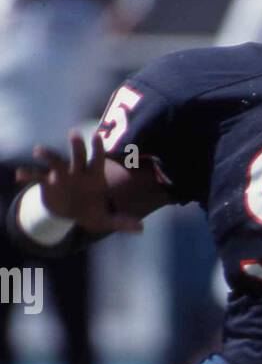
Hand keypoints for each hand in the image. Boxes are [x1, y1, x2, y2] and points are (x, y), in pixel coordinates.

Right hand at [18, 132, 142, 234]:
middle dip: (76, 146)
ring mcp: (61, 175)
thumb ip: (121, 222)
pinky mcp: (47, 182)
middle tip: (74, 134)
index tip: (97, 137)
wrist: (67, 213)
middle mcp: (77, 171)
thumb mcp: (104, 219)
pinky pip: (36, 177)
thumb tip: (141, 229)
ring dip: (49, 155)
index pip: (97, 160)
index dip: (97, 149)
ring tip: (39, 150)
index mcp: (93, 176)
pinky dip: (28, 174)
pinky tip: (19, 175)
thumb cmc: (88, 211)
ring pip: (55, 161)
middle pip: (77, 156)